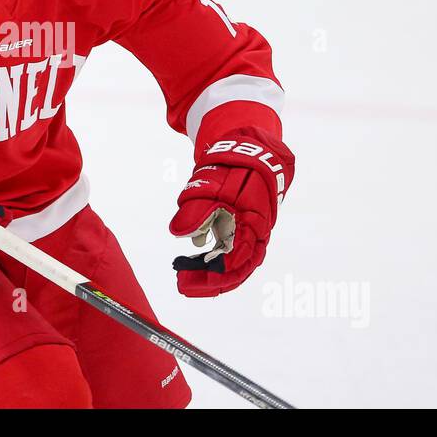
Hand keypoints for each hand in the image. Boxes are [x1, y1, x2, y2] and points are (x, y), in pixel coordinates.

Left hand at [168, 127, 293, 296]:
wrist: (255, 150)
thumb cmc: (236, 166)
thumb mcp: (213, 183)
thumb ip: (198, 208)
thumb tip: (180, 233)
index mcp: (253, 221)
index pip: (238, 258)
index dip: (215, 273)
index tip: (189, 279)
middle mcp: (256, 231)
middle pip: (238, 266)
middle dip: (212, 281)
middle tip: (184, 286)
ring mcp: (252, 230)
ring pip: (236, 261)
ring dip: (214, 274)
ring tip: (188, 281)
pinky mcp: (244, 228)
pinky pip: (233, 250)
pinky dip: (217, 260)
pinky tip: (200, 267)